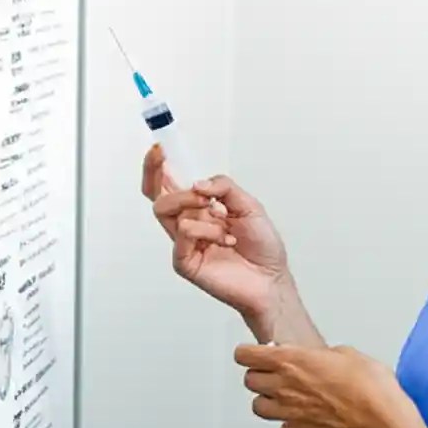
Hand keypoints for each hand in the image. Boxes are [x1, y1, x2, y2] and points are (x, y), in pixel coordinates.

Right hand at [142, 144, 290, 318]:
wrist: (271, 278)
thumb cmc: (261, 246)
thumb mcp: (249, 205)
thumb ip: (224, 187)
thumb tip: (197, 184)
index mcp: (199, 207)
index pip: (169, 184)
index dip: (158, 166)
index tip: (159, 148)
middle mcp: (187, 222)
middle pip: (157, 194)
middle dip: (162, 177)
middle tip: (188, 178)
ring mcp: (183, 243)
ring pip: (164, 209)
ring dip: (191, 204)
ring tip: (219, 215)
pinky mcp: (184, 262)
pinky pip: (182, 235)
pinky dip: (205, 231)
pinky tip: (225, 239)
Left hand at [233, 342, 412, 427]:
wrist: (380, 419)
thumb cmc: (368, 386)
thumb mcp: (346, 353)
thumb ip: (322, 355)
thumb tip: (321, 358)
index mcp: (290, 361)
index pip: (245, 355)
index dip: (249, 353)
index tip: (254, 353)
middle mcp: (283, 387)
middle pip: (249, 380)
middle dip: (260, 376)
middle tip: (275, 374)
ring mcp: (288, 413)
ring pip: (258, 407)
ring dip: (268, 401)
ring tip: (285, 398)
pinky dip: (288, 425)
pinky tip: (302, 419)